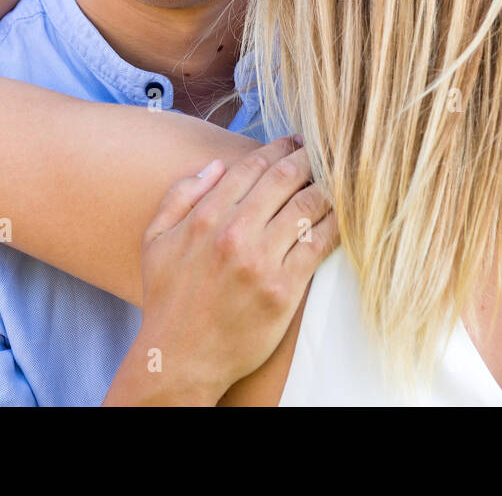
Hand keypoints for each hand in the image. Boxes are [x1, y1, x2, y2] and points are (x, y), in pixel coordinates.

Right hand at [102, 136, 338, 404]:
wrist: (179, 359)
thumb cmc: (168, 300)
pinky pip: (319, 244)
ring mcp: (260, 261)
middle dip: (309, 159)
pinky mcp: (283, 289)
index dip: (279, 148)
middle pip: (285, 178)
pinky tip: (346, 215)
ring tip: (340, 179)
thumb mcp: (155, 241)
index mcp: (205, 217)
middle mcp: (234, 233)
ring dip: (328, 187)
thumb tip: (215, 166)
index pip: (252, 166)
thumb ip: (180, 196)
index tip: (296, 142)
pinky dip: (336, 224)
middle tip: (325, 151)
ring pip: (307, 206)